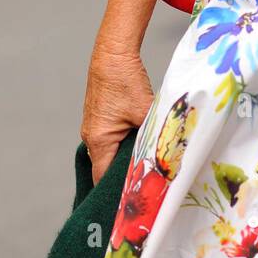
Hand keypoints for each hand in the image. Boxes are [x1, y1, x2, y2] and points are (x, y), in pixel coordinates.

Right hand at [80, 41, 153, 185]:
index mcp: (99, 141)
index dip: (117, 192)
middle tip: (142, 190)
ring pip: (108, 154)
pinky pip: (109, 140)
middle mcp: (91, 137)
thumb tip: (166, 154)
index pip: (103, 178)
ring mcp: (93, 128)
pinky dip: (122, 146)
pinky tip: (138, 146)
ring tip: (143, 170)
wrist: (112, 54)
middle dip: (122, 178)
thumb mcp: (144, 111)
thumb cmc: (125, 81)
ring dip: (123, 160)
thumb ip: (152, 135)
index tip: (132, 203)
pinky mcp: (99, 118)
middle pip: (105, 168)